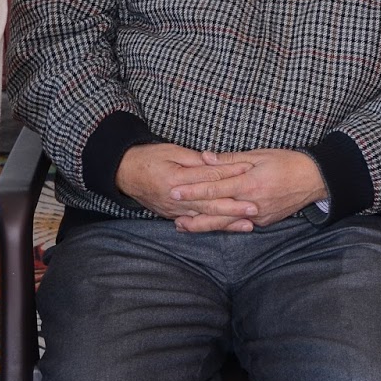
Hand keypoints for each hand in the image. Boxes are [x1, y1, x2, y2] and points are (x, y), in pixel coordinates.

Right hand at [115, 143, 253, 220]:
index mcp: (176, 179)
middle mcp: (176, 199)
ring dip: (228, 222)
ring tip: (248, 224)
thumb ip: (195, 160)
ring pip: (205, 218)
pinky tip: (228, 229)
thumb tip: (216, 162)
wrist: (124, 173)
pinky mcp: (173, 216)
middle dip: (234, 207)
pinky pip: (197, 224)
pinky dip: (214, 227)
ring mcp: (175, 210)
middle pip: (209, 204)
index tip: (248, 171)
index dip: (229, 174)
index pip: (208, 176)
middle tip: (255, 208)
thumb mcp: (172, 151)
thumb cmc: (149, 158)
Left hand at [170, 149, 326, 231]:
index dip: (194, 190)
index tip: (175, 190)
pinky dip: (221, 225)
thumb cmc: (288, 162)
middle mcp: (253, 203)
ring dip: (203, 225)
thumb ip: (231, 160)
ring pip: (225, 223)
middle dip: (192, 212)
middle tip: (171, 213)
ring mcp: (259, 216)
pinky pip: (238, 224)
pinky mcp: (264, 222)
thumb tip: (205, 158)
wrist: (315, 180)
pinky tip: (207, 225)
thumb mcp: (259, 155)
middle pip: (217, 211)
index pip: (216, 187)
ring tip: (183, 225)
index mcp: (250, 183)